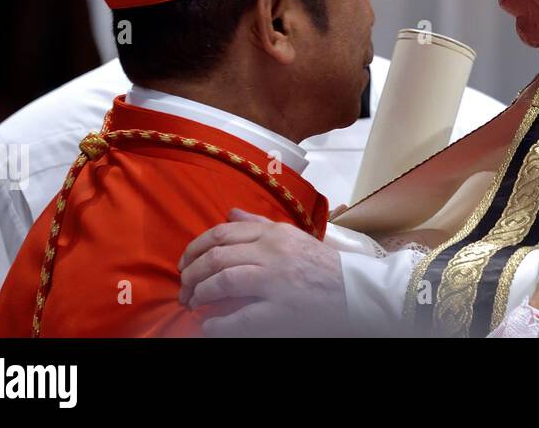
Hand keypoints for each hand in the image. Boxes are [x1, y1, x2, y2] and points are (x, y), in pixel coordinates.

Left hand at [177, 208, 348, 336]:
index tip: (184, 264)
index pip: (222, 234)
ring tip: (195, 304)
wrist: (354, 290)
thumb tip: (229, 212)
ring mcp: (277, 282)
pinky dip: (218, 324)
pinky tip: (210, 326)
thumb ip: (259, 224)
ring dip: (200, 295)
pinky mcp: (281, 311)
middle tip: (185, 289)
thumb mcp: (292, 237)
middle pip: (216, 258)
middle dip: (191, 275)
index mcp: (274, 234)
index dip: (195, 249)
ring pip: (223, 281)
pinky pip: (239, 317)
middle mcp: (273, 253)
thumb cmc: (320, 265)